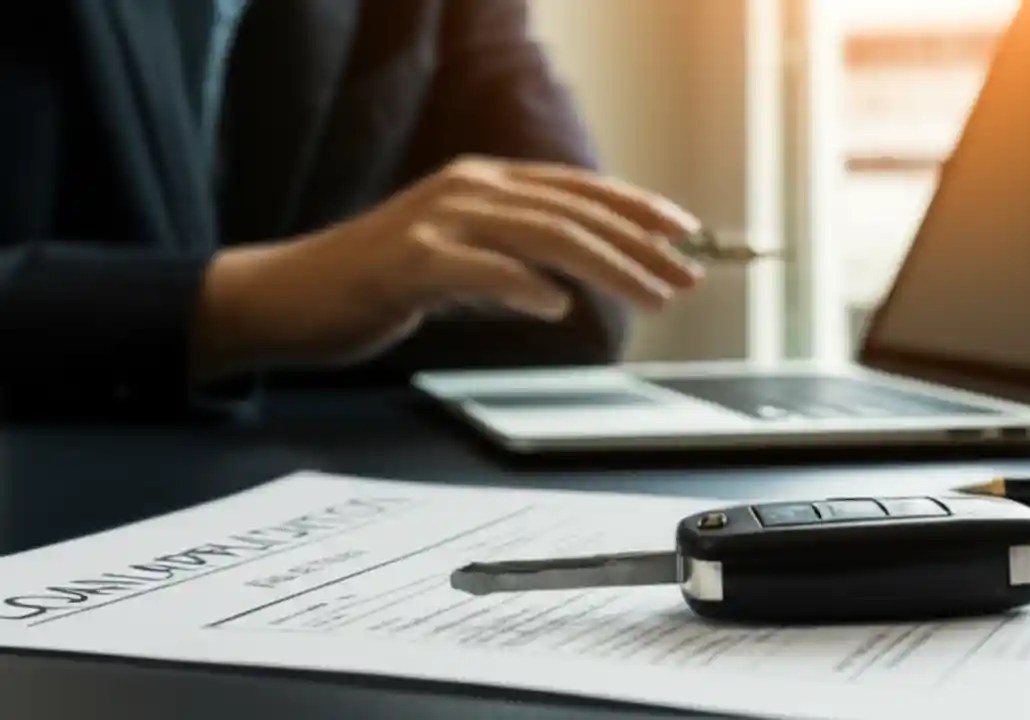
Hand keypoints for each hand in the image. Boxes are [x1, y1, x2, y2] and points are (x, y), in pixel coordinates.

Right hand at [191, 156, 705, 380]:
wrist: (291, 295)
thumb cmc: (381, 281)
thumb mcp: (462, 256)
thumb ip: (515, 255)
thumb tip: (576, 277)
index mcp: (486, 183)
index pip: (579, 189)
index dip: (638, 209)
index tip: (686, 236)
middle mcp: (469, 187)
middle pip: (574, 212)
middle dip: (640, 247)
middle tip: (684, 281)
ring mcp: (437, 218)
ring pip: (544, 234)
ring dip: (607, 267)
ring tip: (649, 296)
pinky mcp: (409, 259)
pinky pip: (479, 267)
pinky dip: (523, 284)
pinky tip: (558, 305)